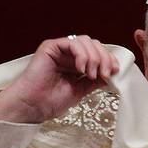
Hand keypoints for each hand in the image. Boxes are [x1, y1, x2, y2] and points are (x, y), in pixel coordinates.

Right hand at [0, 35, 119, 123]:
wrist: (33, 106)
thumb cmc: (51, 101)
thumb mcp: (80, 91)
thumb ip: (94, 81)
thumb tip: (112, 74)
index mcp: (75, 63)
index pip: (97, 53)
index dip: (109, 59)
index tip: (115, 71)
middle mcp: (68, 54)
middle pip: (94, 45)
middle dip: (104, 58)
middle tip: (105, 73)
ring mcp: (59, 49)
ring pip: (85, 41)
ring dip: (94, 57)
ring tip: (91, 74)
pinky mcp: (51, 47)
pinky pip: (72, 43)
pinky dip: (81, 54)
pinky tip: (82, 69)